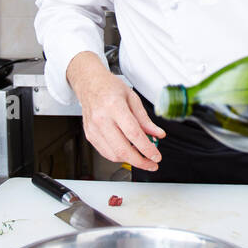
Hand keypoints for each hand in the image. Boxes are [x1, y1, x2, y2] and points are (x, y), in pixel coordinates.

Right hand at [67, 52, 165, 170]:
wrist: (89, 84)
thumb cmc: (110, 88)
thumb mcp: (133, 98)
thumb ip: (145, 119)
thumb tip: (157, 135)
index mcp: (114, 106)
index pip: (133, 134)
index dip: (147, 148)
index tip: (156, 156)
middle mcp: (101, 119)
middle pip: (122, 149)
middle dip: (140, 161)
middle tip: (152, 163)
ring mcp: (93, 129)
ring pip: (113, 155)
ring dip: (130, 160)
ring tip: (141, 156)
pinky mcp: (89, 135)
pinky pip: (105, 153)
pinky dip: (119, 156)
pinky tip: (128, 152)